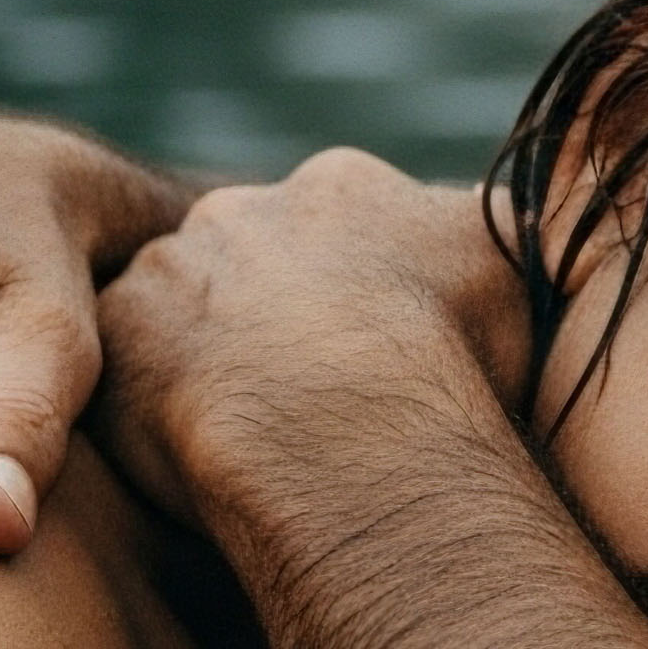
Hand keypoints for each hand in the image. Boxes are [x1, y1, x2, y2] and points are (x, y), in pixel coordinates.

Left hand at [90, 151, 521, 535]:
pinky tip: (198, 459)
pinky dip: (155, 407)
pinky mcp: (120, 332)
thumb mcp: (523, 279)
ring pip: (183, 308)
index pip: (339, 226)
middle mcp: (248, 206)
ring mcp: (173, 267)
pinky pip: (129, 368)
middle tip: (304, 400)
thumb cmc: (452, 364)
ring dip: (206, 359)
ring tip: (248, 439)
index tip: (372, 354)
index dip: (358, 292)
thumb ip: (514, 239)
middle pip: (254, 256)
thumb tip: (527, 226)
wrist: (349, 426)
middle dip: (273, 315)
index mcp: (345, 189)